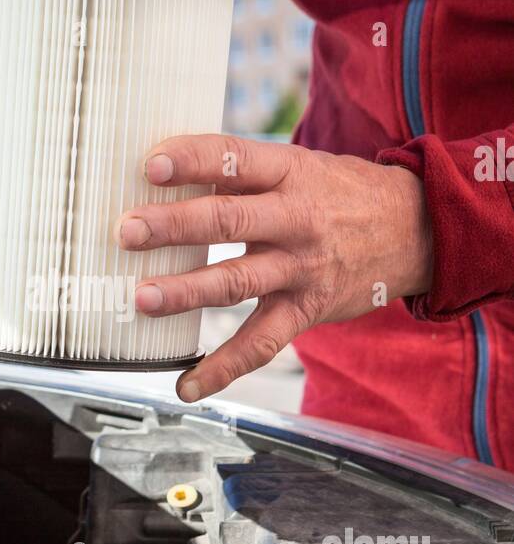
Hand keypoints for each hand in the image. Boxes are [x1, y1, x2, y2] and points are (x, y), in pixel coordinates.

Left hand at [115, 135, 432, 402]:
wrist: (416, 230)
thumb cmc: (339, 193)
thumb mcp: (299, 166)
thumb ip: (241, 172)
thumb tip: (163, 174)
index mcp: (289, 172)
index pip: (235, 158)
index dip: (193, 159)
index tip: (150, 164)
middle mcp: (295, 219)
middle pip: (229, 221)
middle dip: (174, 226)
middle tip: (127, 231)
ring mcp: (301, 269)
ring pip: (237, 282)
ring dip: (186, 293)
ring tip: (142, 299)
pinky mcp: (307, 311)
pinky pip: (261, 345)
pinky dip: (222, 369)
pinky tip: (186, 385)